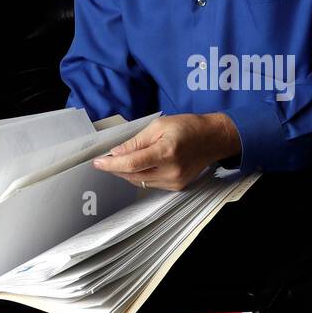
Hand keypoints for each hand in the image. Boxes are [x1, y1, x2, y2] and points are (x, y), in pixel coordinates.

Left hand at [92, 113, 241, 190]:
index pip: (131, 163)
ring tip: (121, 161)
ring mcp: (174, 181)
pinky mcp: (176, 187)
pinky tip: (138, 166)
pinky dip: (140, 175)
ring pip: (139, 181)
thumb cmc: (189, 127)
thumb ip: (137, 141)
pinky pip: (150, 184)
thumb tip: (117, 152)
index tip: (98, 162)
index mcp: (166, 152)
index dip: (111, 164)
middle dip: (116, 168)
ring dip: (126, 172)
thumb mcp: (160, 125)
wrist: (213, 139)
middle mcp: (171, 171)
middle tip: (105, 160)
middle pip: (132, 175)